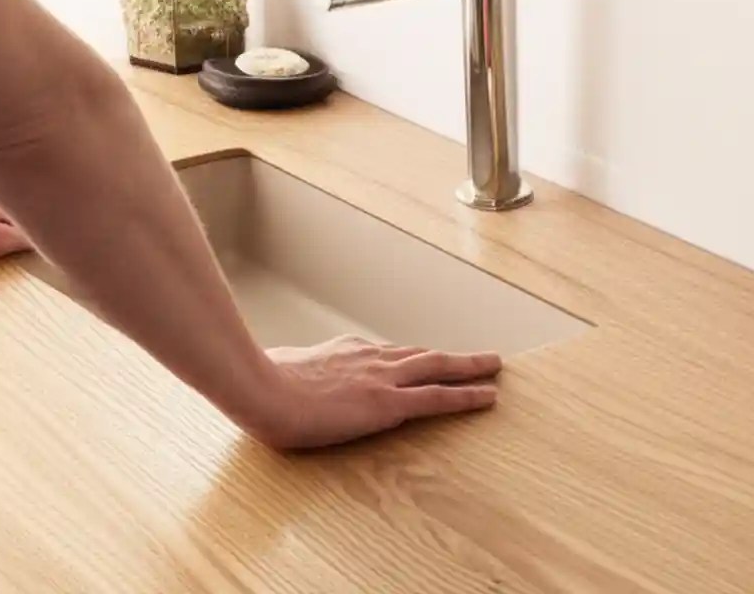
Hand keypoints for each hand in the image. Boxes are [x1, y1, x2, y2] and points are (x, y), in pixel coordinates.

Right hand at [243, 335, 502, 449]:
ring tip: (493, 367)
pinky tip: (488, 397)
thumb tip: (273, 366)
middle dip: (451, 357)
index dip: (410, 360)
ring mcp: (382, 378)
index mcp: (345, 352)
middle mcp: (370, 358)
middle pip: (421, 354)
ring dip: (469, 368)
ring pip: (438, 368)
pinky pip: (438, 398)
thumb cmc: (260, 383)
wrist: (262, 390)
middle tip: (481, 357)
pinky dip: (467, 396)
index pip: (387, 355)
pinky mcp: (389, 402)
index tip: (423, 361)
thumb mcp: (277, 367)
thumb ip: (287, 367)